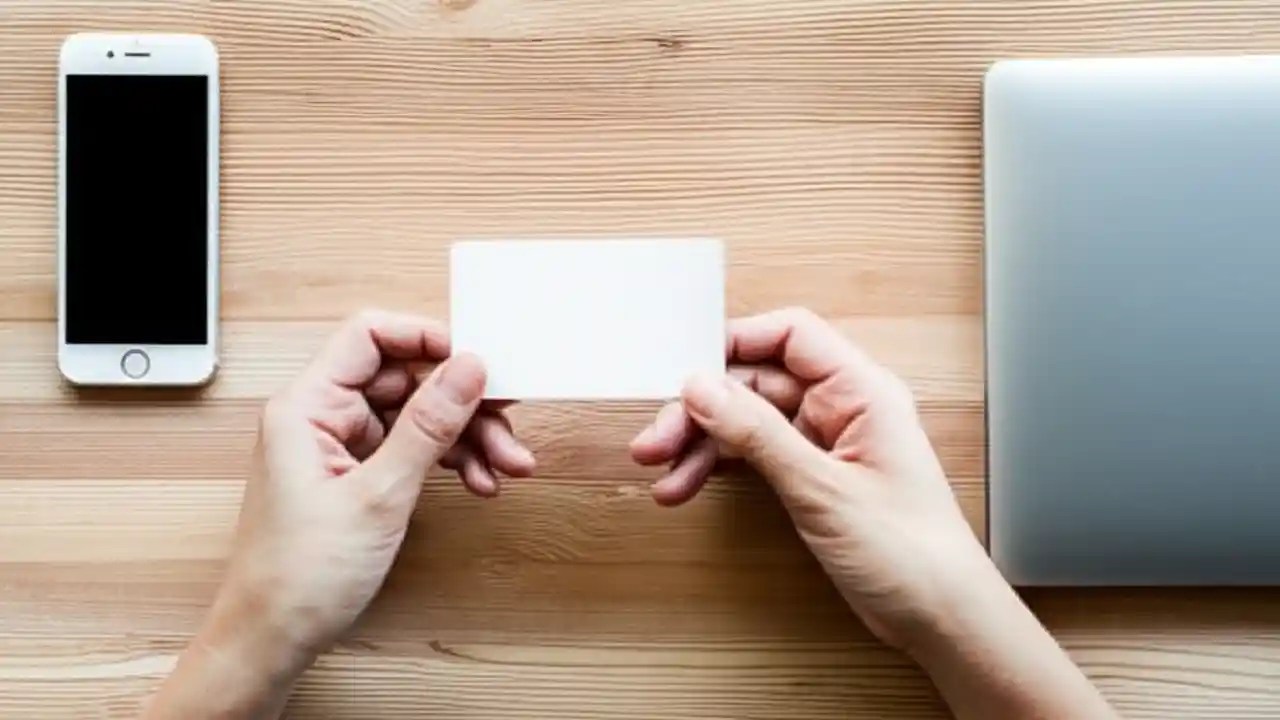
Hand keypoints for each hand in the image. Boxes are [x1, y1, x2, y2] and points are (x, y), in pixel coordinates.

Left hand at [145, 310, 533, 718]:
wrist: (273, 640)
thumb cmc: (300, 577)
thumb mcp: (379, 495)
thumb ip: (428, 427)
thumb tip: (467, 369)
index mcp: (307, 407)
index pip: (370, 337)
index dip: (427, 340)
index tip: (477, 364)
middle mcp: (320, 418)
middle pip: (405, 379)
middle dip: (462, 404)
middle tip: (506, 427)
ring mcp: (338, 447)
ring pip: (416, 418)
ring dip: (466, 438)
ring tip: (505, 465)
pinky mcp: (354, 475)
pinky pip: (410, 450)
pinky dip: (448, 463)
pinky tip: (479, 481)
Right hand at [630, 308, 986, 650]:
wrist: (942, 619)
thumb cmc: (912, 554)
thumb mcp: (823, 489)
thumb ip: (758, 434)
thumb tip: (703, 388)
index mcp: (862, 391)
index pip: (789, 336)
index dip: (734, 342)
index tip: (685, 369)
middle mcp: (843, 408)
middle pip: (756, 381)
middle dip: (703, 408)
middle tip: (658, 439)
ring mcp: (826, 443)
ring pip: (748, 421)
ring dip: (702, 443)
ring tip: (663, 470)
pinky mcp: (813, 477)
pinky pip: (755, 456)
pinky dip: (719, 468)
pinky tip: (686, 486)